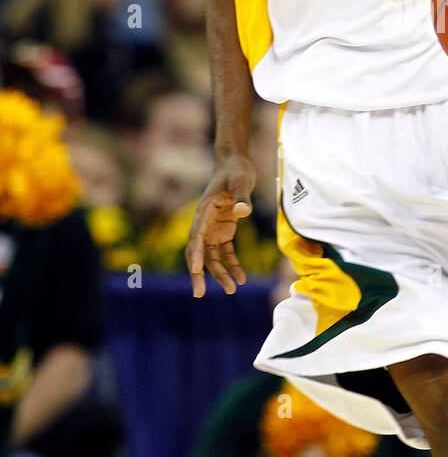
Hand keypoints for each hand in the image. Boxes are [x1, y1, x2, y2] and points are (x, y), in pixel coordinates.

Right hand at [185, 153, 255, 297]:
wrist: (236, 163)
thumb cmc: (237, 170)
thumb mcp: (241, 181)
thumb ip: (242, 197)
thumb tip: (243, 212)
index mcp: (204, 210)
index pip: (196, 236)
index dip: (196, 254)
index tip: (196, 270)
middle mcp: (204, 222)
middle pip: (198, 252)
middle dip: (198, 273)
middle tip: (199, 294)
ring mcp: (213, 227)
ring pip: (211, 256)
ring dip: (219, 273)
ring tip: (231, 289)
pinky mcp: (223, 229)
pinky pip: (225, 252)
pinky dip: (232, 264)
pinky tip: (242, 278)